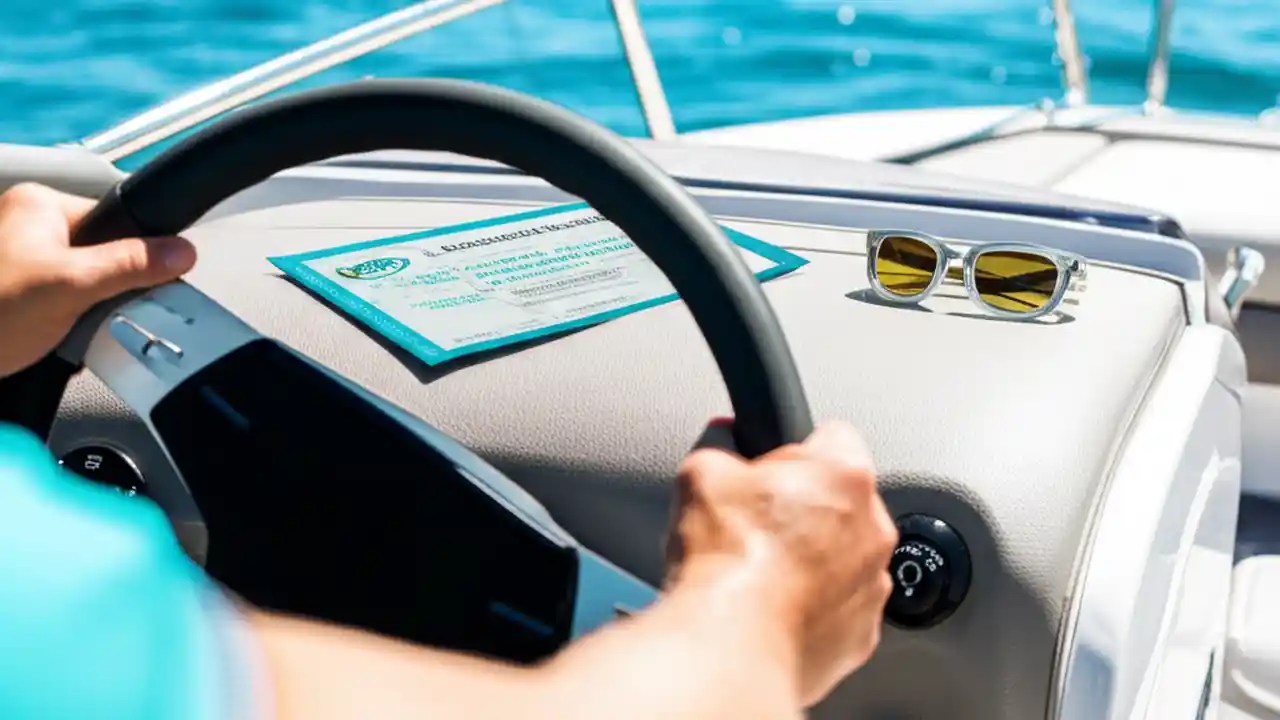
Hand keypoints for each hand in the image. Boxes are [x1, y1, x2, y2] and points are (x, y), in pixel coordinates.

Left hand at [0, 183, 195, 376]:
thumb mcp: (71, 287)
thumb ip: (131, 266)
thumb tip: (180, 252)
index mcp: (40, 206)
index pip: (116, 222)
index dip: (135, 258)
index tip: (145, 287)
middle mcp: (27, 225)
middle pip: (103, 255)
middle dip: (109, 291)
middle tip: (93, 314)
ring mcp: (19, 260)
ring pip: (85, 283)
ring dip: (87, 313)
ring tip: (66, 330)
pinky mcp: (16, 293)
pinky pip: (63, 303)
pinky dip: (67, 325)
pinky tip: (53, 339)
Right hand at [667, 420, 896, 706]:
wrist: (730, 646)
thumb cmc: (727, 561)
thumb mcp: (702, 473)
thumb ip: (720, 446)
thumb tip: (722, 442)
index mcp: (844, 476)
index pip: (832, 437)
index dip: (791, 453)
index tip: (766, 473)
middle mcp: (873, 528)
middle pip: (841, 501)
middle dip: (804, 509)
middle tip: (757, 526)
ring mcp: (872, 585)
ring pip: (844, 557)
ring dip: (812, 560)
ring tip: (761, 574)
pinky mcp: (861, 634)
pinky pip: (841, 608)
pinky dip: (813, 607)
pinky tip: (773, 608)